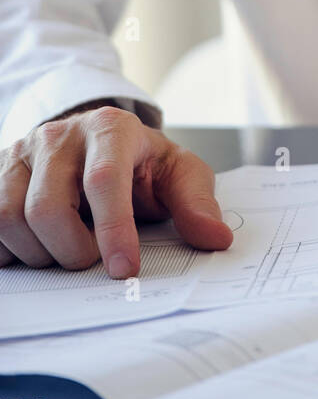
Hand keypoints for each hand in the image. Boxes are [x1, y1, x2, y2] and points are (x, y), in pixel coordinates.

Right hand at [0, 102, 233, 275]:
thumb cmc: (142, 163)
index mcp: (110, 128)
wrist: (101, 142)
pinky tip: (38, 245)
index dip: (113, 230)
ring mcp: (23, 152)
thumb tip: (215, 237)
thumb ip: (196, 203)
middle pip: (47, 207)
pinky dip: (11, 249)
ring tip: (68, 248)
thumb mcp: (178, 173)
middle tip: (94, 259)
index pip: (103, 180)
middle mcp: (60, 135)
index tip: (125, 269)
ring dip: (39, 252)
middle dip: (72, 251)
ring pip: (9, 218)